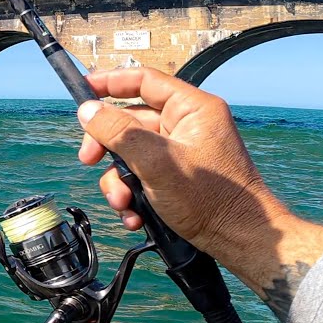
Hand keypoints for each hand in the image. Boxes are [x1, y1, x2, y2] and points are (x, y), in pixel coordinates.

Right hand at [74, 68, 322, 313]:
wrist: (240, 240)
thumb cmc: (210, 200)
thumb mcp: (157, 163)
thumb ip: (119, 133)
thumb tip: (87, 110)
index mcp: (193, 109)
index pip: (145, 81)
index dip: (110, 82)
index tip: (83, 88)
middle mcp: (188, 126)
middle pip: (131, 121)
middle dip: (108, 147)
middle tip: (89, 160)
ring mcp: (183, 153)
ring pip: (132, 154)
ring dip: (119, 180)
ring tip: (123, 203)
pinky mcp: (178, 178)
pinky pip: (143, 175)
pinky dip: (133, 195)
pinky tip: (135, 215)